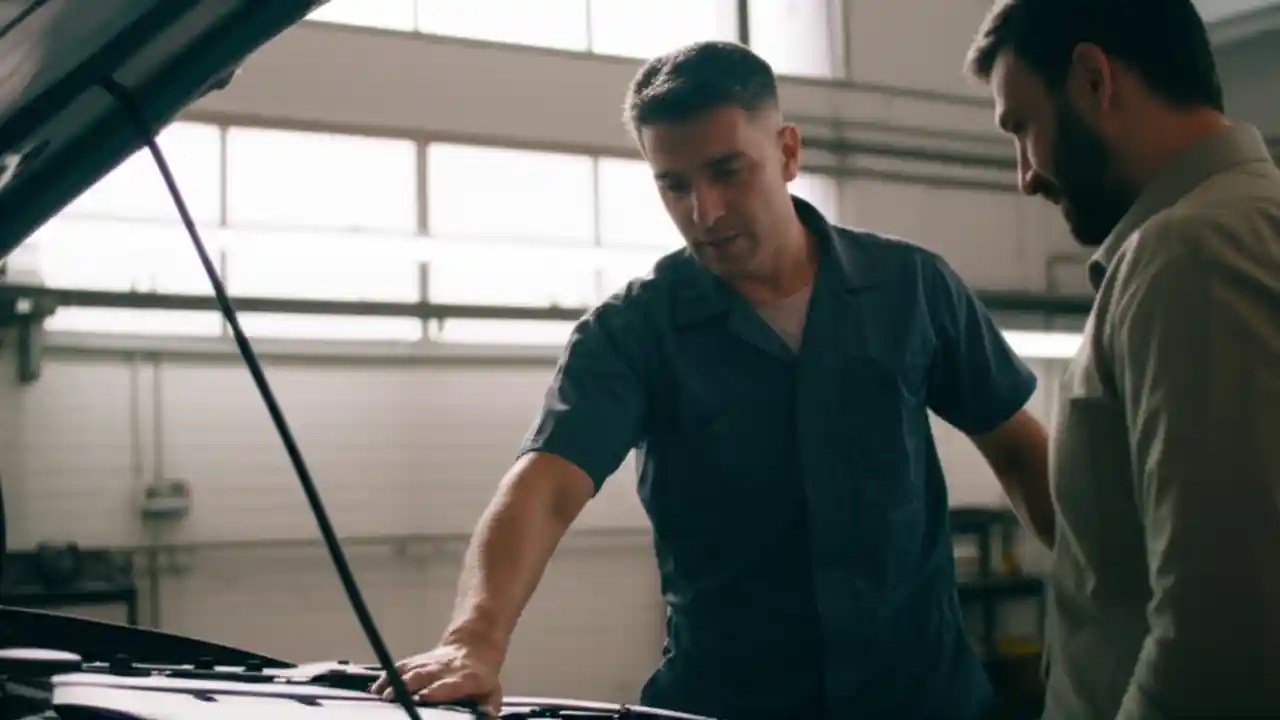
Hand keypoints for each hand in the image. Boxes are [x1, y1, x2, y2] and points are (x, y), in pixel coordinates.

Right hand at [369, 643, 502, 716]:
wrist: (473, 647)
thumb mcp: (491, 693)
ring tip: (382, 696)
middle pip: (422, 675)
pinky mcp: (416, 661)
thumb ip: (488, 708)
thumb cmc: (480, 679)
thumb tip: (489, 718)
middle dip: (407, 687)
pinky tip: (376, 690)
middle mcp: (444, 668)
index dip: (434, 691)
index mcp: (465, 678)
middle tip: (393, 700)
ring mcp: (429, 663)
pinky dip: (386, 677)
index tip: (421, 699)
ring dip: (393, 682)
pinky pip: (399, 667)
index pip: (448, 684)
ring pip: (408, 669)